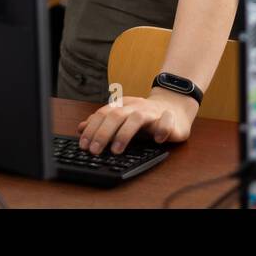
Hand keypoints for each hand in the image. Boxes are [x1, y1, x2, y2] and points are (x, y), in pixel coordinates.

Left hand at [77, 88, 197, 154]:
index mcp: (123, 105)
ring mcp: (154, 112)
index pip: (103, 114)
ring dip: (125, 134)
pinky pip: (167, 121)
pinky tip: (157, 140)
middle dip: (103, 133)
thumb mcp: (122, 119)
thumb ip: (102, 123)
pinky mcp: (171, 118)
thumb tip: (80, 127)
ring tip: (116, 150)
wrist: (174, 107)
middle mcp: (137, 107)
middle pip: (117, 115)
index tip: (83, 144)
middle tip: (94, 150)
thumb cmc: (145, 117)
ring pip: (137, 118)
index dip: (92, 129)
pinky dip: (162, 129)